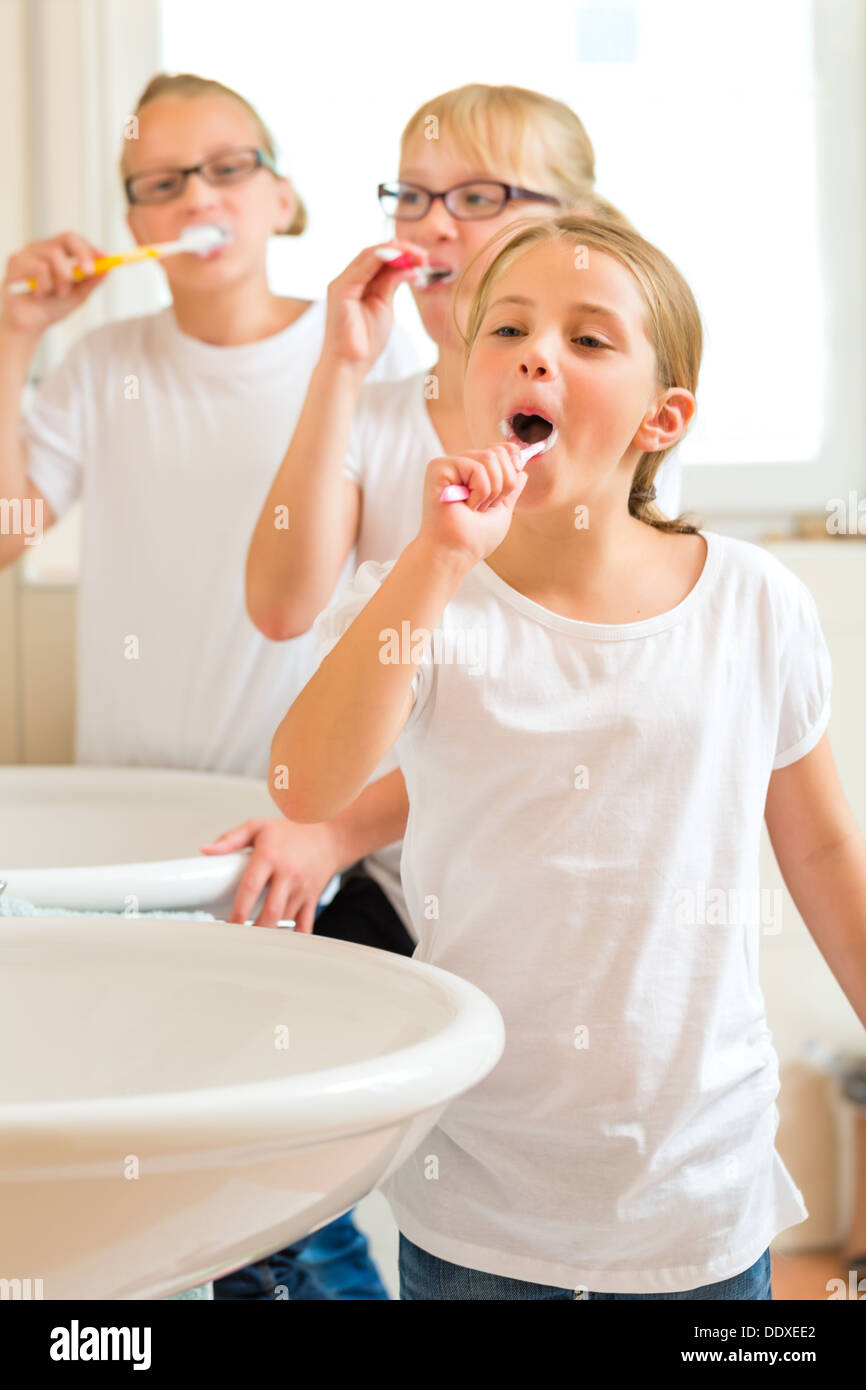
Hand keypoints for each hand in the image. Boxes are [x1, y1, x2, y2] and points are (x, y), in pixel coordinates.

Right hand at [1, 232, 108, 337]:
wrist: (29, 324)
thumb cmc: (51, 307)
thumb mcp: (77, 295)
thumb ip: (91, 282)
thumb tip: (108, 268)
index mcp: (58, 253)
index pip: (76, 241)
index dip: (91, 248)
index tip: (105, 258)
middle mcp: (43, 248)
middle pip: (67, 237)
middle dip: (82, 254)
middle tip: (88, 272)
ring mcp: (28, 253)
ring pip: (53, 254)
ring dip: (62, 278)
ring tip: (58, 294)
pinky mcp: (16, 261)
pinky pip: (39, 267)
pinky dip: (45, 285)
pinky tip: (39, 294)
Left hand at [200, 816, 341, 930]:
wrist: (329, 837)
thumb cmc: (291, 832)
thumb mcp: (258, 827)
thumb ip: (231, 839)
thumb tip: (206, 850)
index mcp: (270, 857)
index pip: (251, 888)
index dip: (238, 910)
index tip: (227, 924)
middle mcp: (287, 874)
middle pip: (271, 911)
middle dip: (255, 930)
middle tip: (239, 941)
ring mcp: (302, 888)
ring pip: (284, 919)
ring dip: (269, 932)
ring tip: (252, 942)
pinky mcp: (312, 898)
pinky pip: (305, 924)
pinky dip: (293, 938)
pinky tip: (280, 945)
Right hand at [322, 239, 429, 371]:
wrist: (349, 365)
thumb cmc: (365, 342)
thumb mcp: (384, 307)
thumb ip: (391, 285)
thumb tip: (407, 267)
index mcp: (357, 284)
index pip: (378, 259)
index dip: (401, 254)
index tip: (423, 259)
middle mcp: (348, 280)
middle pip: (375, 253)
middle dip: (402, 250)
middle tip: (424, 256)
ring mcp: (342, 283)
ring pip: (370, 255)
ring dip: (397, 252)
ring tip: (418, 257)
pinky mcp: (340, 289)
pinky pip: (365, 266)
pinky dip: (386, 260)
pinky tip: (405, 263)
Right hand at [417, 441, 529, 566]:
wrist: (456, 553)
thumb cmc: (473, 539)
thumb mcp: (502, 511)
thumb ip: (511, 490)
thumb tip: (522, 472)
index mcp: (470, 473)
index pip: (499, 449)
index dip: (512, 462)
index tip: (509, 487)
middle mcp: (458, 465)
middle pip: (497, 452)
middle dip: (502, 484)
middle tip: (483, 507)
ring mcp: (447, 465)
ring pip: (489, 458)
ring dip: (490, 491)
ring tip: (472, 507)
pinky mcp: (438, 467)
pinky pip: (476, 468)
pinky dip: (478, 493)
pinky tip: (463, 505)